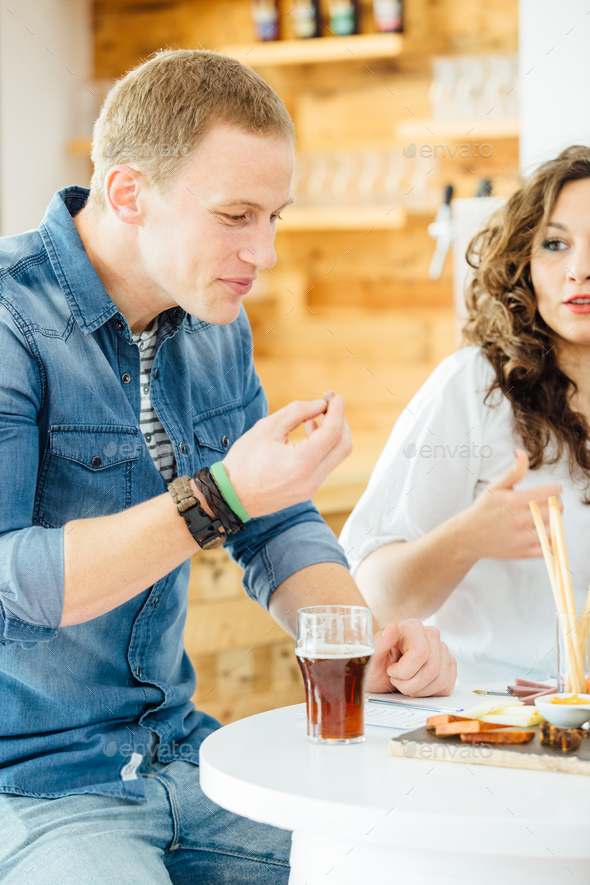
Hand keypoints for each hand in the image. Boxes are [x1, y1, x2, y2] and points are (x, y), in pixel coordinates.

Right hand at [222, 395, 351, 517]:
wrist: (231, 496)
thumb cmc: (244, 462)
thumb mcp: (267, 428)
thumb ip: (297, 412)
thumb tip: (319, 404)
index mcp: (302, 462)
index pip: (333, 432)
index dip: (337, 411)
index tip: (335, 397)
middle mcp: (312, 479)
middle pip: (343, 446)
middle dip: (341, 422)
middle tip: (329, 406)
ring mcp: (311, 488)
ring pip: (336, 457)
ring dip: (332, 435)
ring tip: (315, 418)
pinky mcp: (307, 491)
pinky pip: (325, 466)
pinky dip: (324, 448)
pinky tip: (310, 435)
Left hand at [366, 619, 456, 696]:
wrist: (379, 674)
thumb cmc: (375, 664)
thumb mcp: (372, 656)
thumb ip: (382, 642)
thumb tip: (393, 627)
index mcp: (412, 627)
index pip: (420, 654)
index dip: (404, 671)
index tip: (391, 671)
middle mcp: (431, 635)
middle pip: (431, 670)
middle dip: (410, 685)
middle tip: (396, 680)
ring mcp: (442, 650)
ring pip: (440, 681)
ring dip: (419, 690)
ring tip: (405, 683)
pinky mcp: (448, 664)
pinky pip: (447, 687)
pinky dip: (429, 693)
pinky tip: (416, 686)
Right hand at [461, 449, 561, 559]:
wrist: (468, 536)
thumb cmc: (483, 509)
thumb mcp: (495, 487)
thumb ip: (513, 471)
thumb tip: (522, 453)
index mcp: (513, 500)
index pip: (550, 492)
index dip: (555, 489)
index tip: (553, 490)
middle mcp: (518, 519)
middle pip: (555, 510)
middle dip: (556, 504)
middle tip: (550, 503)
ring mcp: (520, 538)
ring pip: (553, 528)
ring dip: (553, 522)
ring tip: (546, 518)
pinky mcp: (521, 552)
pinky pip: (546, 547)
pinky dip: (549, 540)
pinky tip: (541, 532)